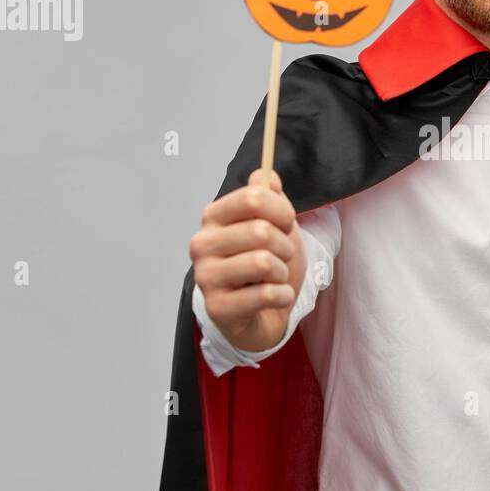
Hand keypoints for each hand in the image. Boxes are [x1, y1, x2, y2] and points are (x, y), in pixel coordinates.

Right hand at [190, 168, 307, 352]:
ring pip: (263, 262)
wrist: (261, 315)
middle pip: (261, 231)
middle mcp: (202, 244)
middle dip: (285, 245)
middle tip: (282, 256)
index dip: (281, 210)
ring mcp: (206, 277)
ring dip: (282, 272)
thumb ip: (269, 198)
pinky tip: (274, 297)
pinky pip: (266, 293)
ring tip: (275, 277)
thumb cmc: (265, 268)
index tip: (287, 222)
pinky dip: (282, 295)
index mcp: (213, 217)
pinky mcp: (217, 307)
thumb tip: (267, 175)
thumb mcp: (273, 226)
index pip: (252, 198)